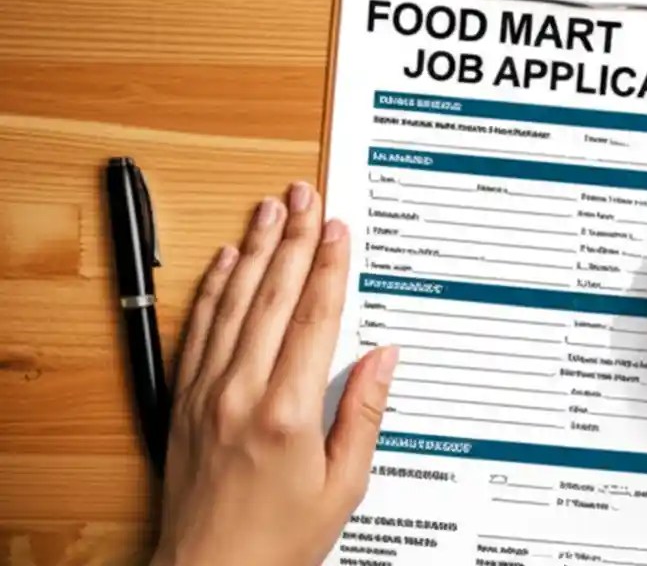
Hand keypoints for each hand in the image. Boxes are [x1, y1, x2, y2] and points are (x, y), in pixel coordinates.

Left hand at [152, 183, 397, 565]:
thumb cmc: (279, 540)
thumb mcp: (344, 485)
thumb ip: (364, 413)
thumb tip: (383, 357)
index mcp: (288, 413)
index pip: (314, 318)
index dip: (329, 266)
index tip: (338, 227)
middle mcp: (242, 393)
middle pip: (272, 296)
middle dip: (292, 238)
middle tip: (303, 194)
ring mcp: (207, 392)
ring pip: (233, 303)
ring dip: (254, 250)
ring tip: (269, 209)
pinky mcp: (185, 400)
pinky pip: (199, 329)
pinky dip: (214, 289)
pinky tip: (227, 260)